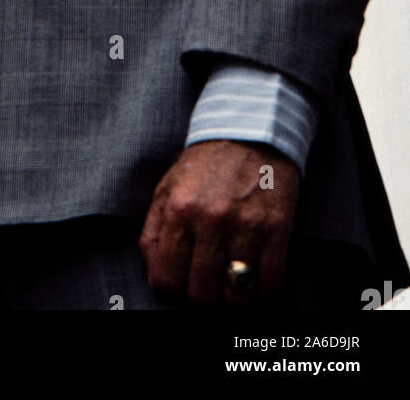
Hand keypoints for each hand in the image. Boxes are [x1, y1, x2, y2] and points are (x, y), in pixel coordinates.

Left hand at [138, 140, 299, 305]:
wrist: (249, 131)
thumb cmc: (205, 165)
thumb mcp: (167, 188)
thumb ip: (155, 231)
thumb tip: (155, 273)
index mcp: (178, 210)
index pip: (166, 279)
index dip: (171, 291)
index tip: (180, 285)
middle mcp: (210, 220)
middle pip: (201, 293)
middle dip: (201, 297)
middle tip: (207, 286)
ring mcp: (246, 226)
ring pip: (236, 295)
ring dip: (232, 299)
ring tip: (230, 285)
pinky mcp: (277, 229)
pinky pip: (270, 283)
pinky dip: (263, 293)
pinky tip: (255, 282)